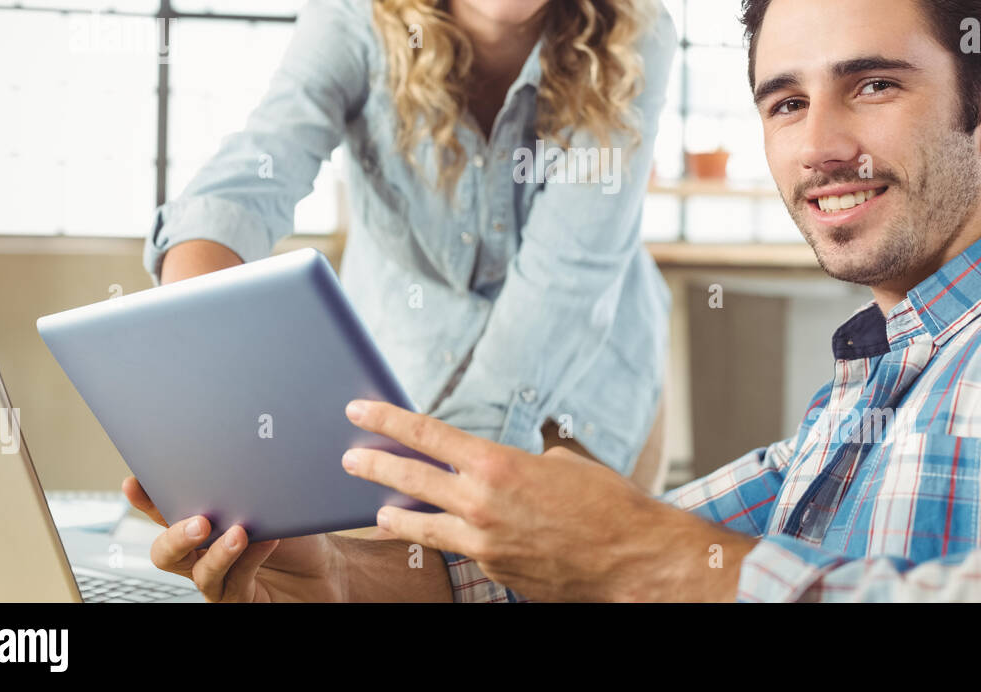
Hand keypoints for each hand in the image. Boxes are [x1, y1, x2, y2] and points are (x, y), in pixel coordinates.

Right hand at [120, 476, 349, 601]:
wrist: (330, 569)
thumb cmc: (298, 531)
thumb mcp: (271, 503)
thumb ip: (246, 491)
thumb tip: (234, 466)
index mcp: (203, 522)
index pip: (166, 510)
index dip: (147, 498)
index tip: (134, 482)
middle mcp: (203, 555)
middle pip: (166, 552)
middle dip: (175, 536)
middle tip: (199, 521)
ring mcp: (219, 580)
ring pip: (199, 572)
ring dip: (218, 551)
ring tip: (240, 531)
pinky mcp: (238, 600)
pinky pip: (234, 583)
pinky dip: (249, 560)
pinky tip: (267, 542)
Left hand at [341, 400, 755, 600]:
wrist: (631, 558)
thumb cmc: (606, 503)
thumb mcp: (563, 462)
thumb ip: (524, 460)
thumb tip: (511, 462)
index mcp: (497, 465)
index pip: (426, 436)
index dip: (387, 420)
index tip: (359, 410)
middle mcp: (481, 504)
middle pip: (410, 480)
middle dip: (374, 466)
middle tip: (349, 459)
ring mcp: (483, 543)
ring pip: (422, 526)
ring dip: (396, 515)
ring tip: (378, 509)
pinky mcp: (494, 570)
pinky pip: (460, 549)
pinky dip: (448, 537)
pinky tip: (443, 534)